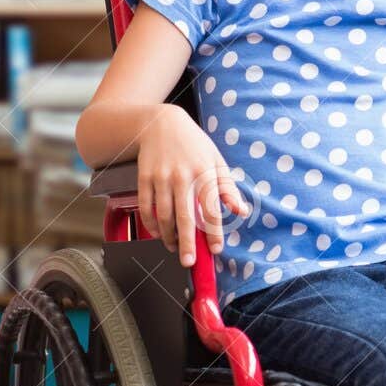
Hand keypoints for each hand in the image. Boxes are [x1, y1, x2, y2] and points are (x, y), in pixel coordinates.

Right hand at [135, 105, 250, 265]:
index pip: (211, 208)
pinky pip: (146, 207)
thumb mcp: (216, 160)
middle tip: (188, 262)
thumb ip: (228, 188)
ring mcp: (161, 177)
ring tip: (175, 247)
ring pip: (163, 215)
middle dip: (187, 242)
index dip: (214, 231)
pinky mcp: (144, 177)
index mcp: (204, 172)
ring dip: (168, 236)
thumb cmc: (194, 145)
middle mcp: (182, 176)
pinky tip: (158, 233)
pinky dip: (151, 224)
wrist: (161, 123)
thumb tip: (241, 211)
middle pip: (185, 216)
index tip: (215, 249)